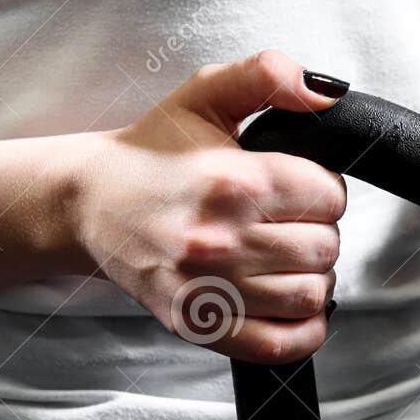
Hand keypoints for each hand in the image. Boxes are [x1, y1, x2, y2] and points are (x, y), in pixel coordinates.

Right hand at [81, 51, 347, 362]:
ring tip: (285, 257)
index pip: (330, 196)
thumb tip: (330, 91)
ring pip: (311, 294)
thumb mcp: (207, 93)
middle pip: (325, 247)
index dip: (324, 189)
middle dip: (318, 231)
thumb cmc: (152, 149)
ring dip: (311, 276)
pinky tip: (292, 304)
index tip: (301, 187)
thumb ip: (269, 75)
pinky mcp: (195, 323)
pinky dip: (302, 330)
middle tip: (290, 221)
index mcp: (234, 180)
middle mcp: (222, 238)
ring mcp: (207, 287)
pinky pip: (277, 344)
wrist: (89, 201)